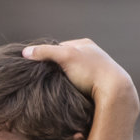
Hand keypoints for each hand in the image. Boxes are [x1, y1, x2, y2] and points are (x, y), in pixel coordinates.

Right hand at [23, 38, 137, 110]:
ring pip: (74, 74)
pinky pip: (81, 84)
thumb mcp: (65, 57)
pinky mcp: (99, 85)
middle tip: (45, 80)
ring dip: (65, 80)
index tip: (37, 68)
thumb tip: (25, 52)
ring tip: (56, 89)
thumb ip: (45, 52)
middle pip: (67, 61)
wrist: (114, 92)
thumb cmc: (90, 72)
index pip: (59, 48)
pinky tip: (69, 95)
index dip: (47, 57)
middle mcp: (92, 55)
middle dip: (56, 69)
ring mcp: (97, 70)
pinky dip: (73, 88)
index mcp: (85, 44)